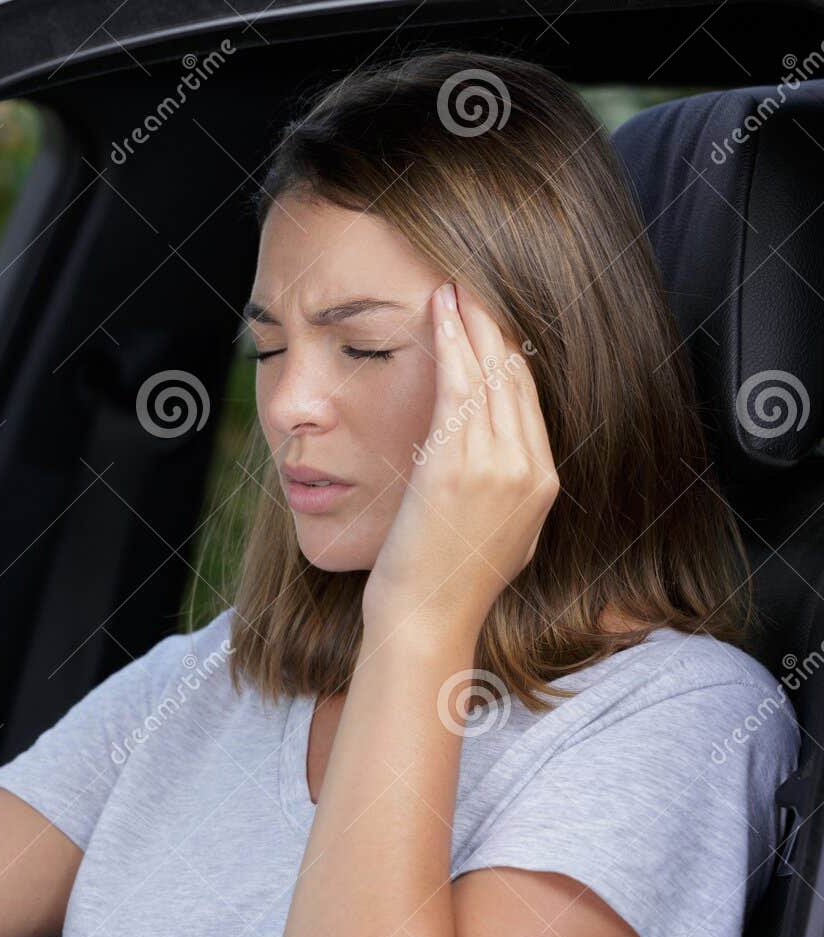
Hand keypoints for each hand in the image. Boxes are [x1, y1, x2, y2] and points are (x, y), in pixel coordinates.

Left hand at [363, 281, 558, 638]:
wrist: (426, 617)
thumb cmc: (445, 582)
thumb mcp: (499, 535)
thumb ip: (507, 492)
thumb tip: (501, 460)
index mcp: (544, 484)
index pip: (530, 400)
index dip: (510, 353)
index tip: (491, 320)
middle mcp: (530, 469)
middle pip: (517, 378)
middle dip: (495, 326)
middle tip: (474, 285)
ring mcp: (499, 466)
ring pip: (493, 374)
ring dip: (473, 323)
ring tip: (455, 286)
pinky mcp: (459, 465)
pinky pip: (461, 387)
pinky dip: (454, 343)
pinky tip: (442, 312)